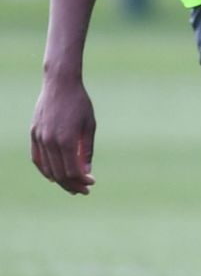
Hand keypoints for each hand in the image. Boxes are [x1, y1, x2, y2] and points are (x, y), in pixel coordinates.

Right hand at [30, 76, 96, 193]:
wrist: (60, 84)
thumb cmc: (80, 103)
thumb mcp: (89, 126)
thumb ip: (86, 150)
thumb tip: (86, 172)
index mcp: (66, 140)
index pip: (72, 171)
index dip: (82, 181)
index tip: (92, 183)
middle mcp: (50, 142)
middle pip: (59, 174)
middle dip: (72, 185)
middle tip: (84, 191)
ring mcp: (39, 138)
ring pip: (47, 168)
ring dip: (59, 180)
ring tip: (72, 186)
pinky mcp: (33, 134)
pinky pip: (37, 158)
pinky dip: (45, 170)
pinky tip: (54, 177)